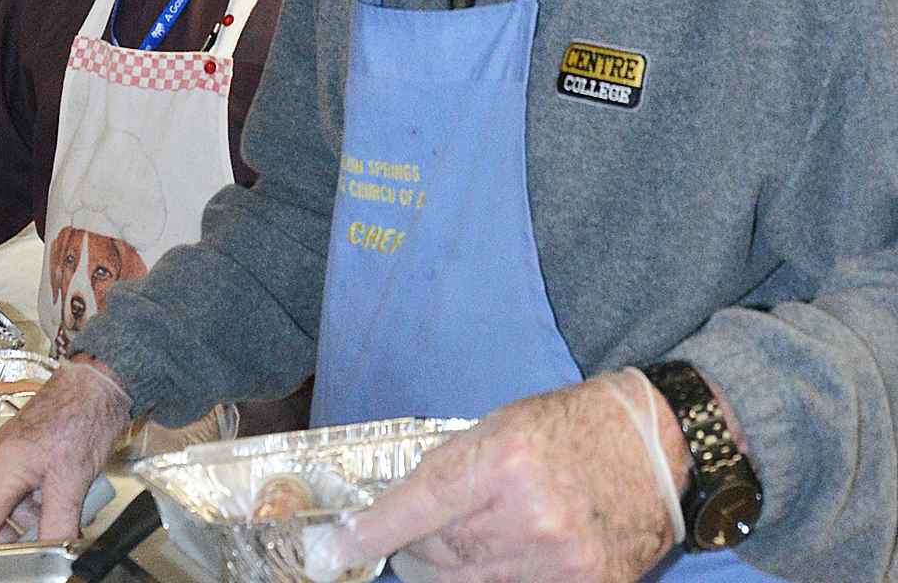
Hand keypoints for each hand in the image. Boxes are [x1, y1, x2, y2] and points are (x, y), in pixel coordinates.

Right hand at [0, 357, 132, 546]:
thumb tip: (54, 553)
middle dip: (17, 537)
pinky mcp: (37, 451)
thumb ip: (59, 522)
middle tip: (33, 554)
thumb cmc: (83, 413)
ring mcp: (21, 455)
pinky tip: (71, 505)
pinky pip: (35, 488)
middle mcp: (6, 460)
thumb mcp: (72, 479)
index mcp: (4, 467)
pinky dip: (49, 502)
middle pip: (0, 516)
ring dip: (40, 519)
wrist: (101, 380)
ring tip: (65, 522)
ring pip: (21, 504)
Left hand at [305, 375, 679, 582]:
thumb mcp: (500, 426)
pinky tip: (504, 554)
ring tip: (463, 542)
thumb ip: (451, 470)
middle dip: (415, 547)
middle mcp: (527, 514)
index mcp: (501, 461)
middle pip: (438, 552)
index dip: (370, 533)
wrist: (656, 443)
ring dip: (452, 566)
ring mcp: (559, 558)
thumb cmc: (571, 424)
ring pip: (470, 581)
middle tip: (412, 535)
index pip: (416, 507)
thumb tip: (402, 513)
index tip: (334, 550)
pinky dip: (497, 577)